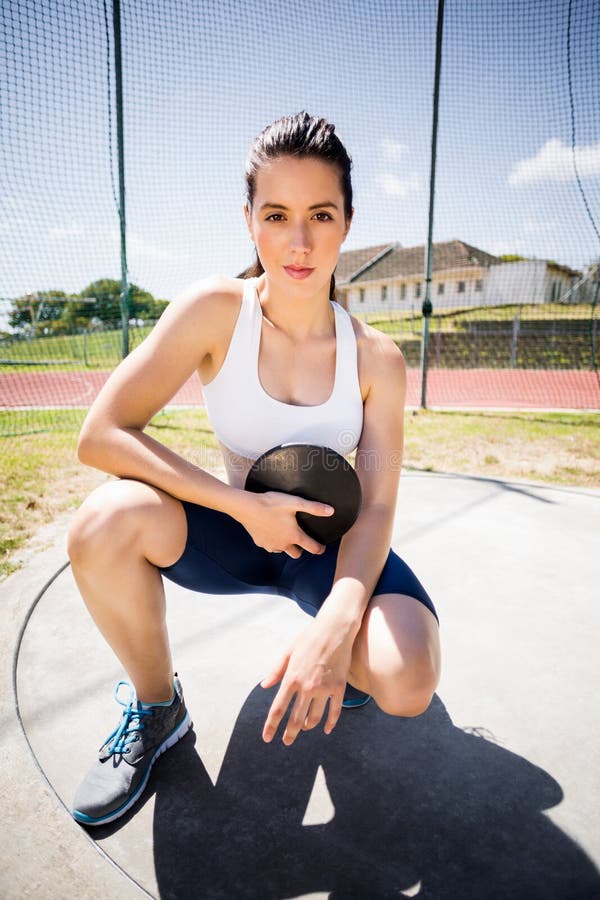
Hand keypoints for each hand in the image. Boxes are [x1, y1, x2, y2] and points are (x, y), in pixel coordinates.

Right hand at [238, 490, 333, 557]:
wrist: (246, 507)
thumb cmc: (271, 504)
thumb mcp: (295, 502)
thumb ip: (314, 507)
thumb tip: (331, 511)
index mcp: (294, 536)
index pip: (312, 548)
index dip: (320, 548)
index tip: (322, 547)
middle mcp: (283, 544)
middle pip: (297, 554)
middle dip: (301, 548)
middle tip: (301, 539)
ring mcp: (271, 545)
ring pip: (282, 550)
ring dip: (286, 545)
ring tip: (285, 532)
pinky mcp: (260, 543)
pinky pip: (270, 546)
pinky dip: (273, 541)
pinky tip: (271, 530)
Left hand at [260, 616, 353, 744]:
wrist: (334, 629)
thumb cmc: (309, 637)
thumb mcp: (288, 651)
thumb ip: (276, 670)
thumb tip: (264, 686)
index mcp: (291, 678)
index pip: (278, 709)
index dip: (271, 726)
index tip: (267, 738)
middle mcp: (306, 687)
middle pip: (296, 719)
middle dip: (289, 733)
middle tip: (286, 741)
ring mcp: (324, 688)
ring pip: (315, 717)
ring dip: (308, 726)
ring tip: (304, 729)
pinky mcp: (338, 687)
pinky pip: (334, 711)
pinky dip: (330, 723)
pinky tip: (327, 729)